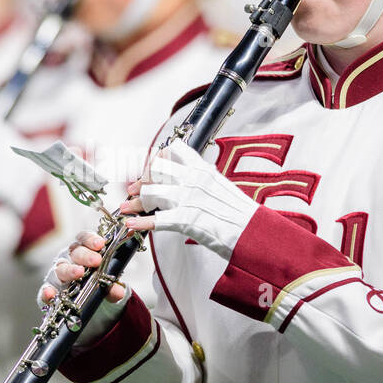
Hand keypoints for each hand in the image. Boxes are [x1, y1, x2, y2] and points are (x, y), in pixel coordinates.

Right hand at [37, 230, 125, 307]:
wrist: (84, 302)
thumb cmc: (95, 284)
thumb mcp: (107, 285)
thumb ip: (113, 287)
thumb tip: (118, 291)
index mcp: (83, 251)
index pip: (84, 239)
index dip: (91, 239)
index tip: (100, 243)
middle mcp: (68, 258)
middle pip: (74, 252)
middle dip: (86, 255)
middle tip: (96, 260)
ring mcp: (57, 273)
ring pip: (61, 268)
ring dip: (70, 270)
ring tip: (79, 273)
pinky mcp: (49, 289)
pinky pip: (45, 289)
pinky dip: (47, 292)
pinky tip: (50, 294)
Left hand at [118, 138, 258, 260]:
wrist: (254, 232)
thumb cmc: (241, 214)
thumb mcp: (222, 186)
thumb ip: (202, 180)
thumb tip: (187, 179)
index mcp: (203, 169)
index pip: (172, 150)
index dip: (156, 159)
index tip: (150, 169)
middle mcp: (193, 180)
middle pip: (155, 171)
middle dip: (142, 181)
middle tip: (134, 191)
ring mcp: (189, 199)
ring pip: (151, 193)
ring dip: (137, 203)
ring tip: (128, 209)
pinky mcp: (187, 220)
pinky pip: (156, 220)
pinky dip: (140, 223)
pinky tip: (131, 225)